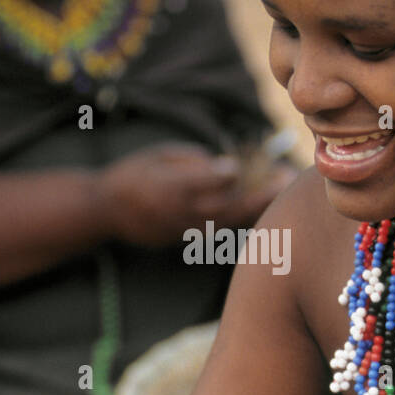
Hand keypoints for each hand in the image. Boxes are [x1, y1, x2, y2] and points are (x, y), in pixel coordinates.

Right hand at [102, 146, 298, 245]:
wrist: (107, 212)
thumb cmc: (134, 173)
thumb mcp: (158, 154)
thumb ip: (193, 160)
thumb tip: (228, 167)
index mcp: (170, 186)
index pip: (210, 180)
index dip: (231, 172)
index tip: (246, 163)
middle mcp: (180, 211)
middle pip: (229, 205)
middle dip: (262, 192)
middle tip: (288, 177)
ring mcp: (185, 229)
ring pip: (229, 221)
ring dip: (258, 206)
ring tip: (282, 188)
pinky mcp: (187, 239)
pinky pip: (221, 229)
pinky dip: (243, 217)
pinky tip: (262, 204)